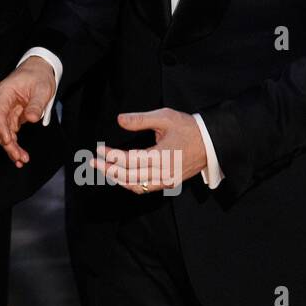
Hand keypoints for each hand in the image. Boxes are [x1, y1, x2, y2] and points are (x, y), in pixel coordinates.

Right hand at [0, 56, 56, 167]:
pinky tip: (20, 155)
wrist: (39, 70)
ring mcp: (5, 111)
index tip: (7, 141)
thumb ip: (36, 105)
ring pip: (3, 132)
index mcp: (4, 93)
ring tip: (21, 159)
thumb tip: (31, 119)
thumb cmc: (39, 76)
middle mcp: (0, 103)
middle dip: (7, 143)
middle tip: (19, 157)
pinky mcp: (11, 117)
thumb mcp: (42, 89)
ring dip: (10, 147)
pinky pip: (10, 132)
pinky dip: (14, 144)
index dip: (1, 128)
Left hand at [90, 108, 207, 192]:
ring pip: (136, 186)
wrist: (212, 143)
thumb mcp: (165, 117)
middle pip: (129, 176)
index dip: (112, 156)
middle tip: (93, 162)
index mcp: (162, 156)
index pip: (129, 160)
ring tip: (103, 169)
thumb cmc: (189, 128)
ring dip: (117, 178)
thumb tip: (119, 120)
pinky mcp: (170, 183)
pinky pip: (146, 188)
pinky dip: (130, 184)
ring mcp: (167, 180)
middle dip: (108, 169)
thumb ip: (141, 119)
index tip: (100, 149)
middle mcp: (164, 172)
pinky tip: (120, 175)